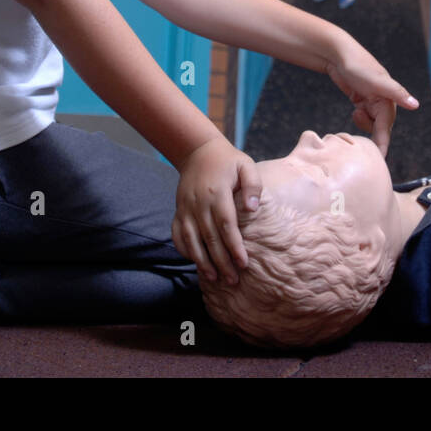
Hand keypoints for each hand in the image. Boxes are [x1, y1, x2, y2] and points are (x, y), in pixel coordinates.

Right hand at [172, 137, 262, 284]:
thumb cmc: (227, 160)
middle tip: (232, 280)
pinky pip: (177, 234)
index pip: (226, 225)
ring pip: (192, 240)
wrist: (197, 151)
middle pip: (209, 238)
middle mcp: (199, 203)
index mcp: (217, 193)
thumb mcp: (246, 165)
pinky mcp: (178, 211)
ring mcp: (185, 208)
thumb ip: (252, 185)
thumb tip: (252, 208)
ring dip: (201, 261)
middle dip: (221, 261)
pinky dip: (184, 249)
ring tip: (213, 278)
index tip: (243, 264)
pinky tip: (194, 262)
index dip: (234, 246)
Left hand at [324, 41, 417, 154]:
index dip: (382, 144)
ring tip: (356, 111)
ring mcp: (372, 99)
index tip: (379, 160)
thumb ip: (397, 93)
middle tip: (360, 139)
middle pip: (380, 127)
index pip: (386, 127)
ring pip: (371, 122)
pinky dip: (360, 117)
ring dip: (364, 123)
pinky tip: (355, 109)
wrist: (337, 54)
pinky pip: (364, 115)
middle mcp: (384, 99)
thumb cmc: (357, 65)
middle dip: (371, 134)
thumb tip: (415, 105)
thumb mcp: (377, 81)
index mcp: (389, 98)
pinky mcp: (362, 97)